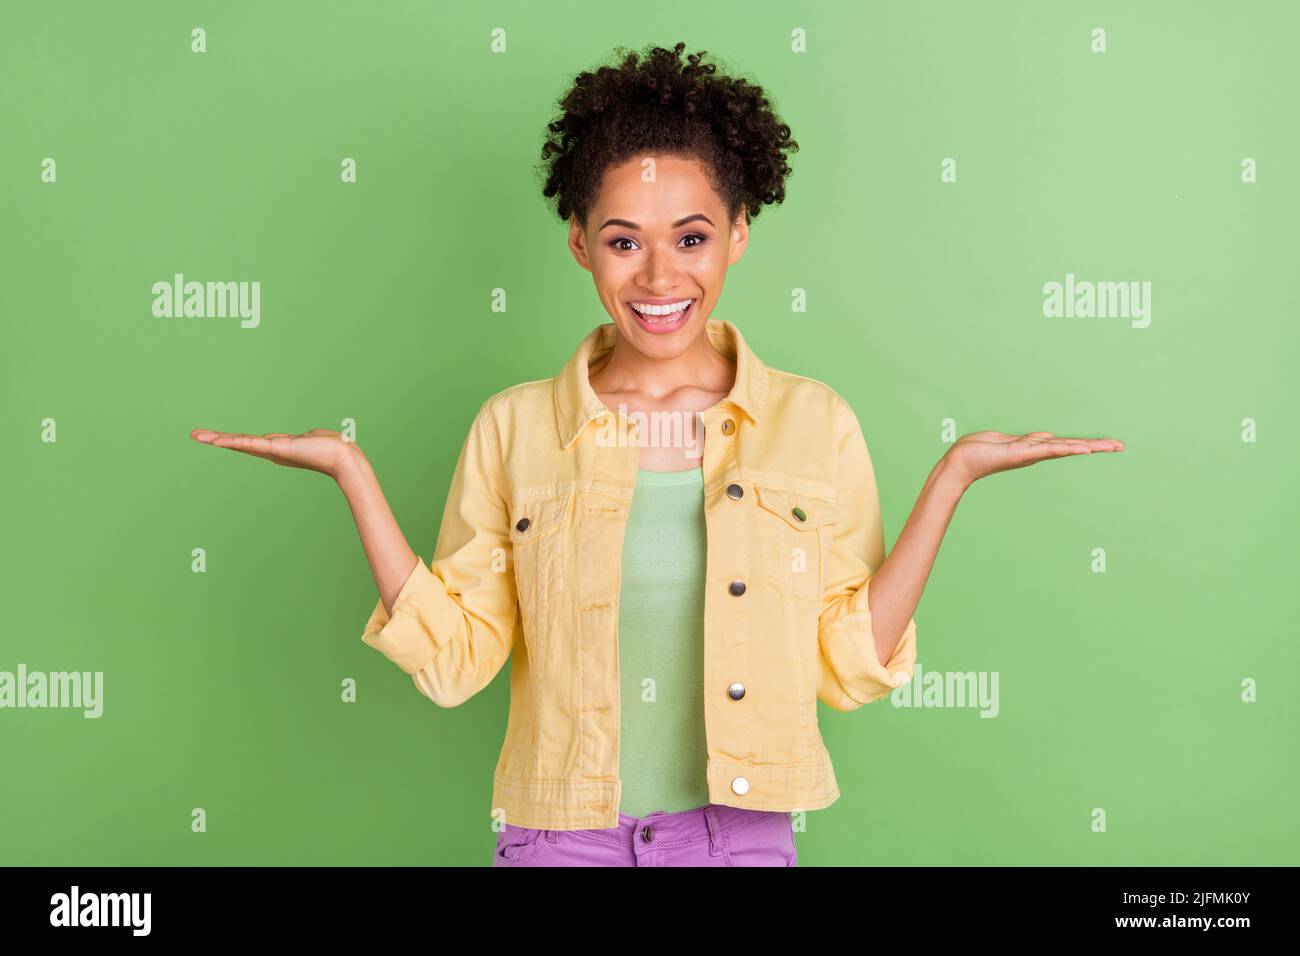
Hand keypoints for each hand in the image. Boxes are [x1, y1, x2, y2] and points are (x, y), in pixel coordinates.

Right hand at [189, 427, 359, 480]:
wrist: (344, 458)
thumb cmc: (333, 448)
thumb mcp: (311, 438)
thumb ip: (301, 438)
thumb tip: (301, 437)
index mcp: (279, 449)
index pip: (250, 442)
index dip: (232, 439)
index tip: (215, 437)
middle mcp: (272, 452)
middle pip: (240, 443)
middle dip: (217, 439)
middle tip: (195, 435)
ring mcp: (273, 451)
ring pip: (241, 443)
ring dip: (218, 439)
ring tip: (198, 436)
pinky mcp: (278, 449)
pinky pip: (251, 444)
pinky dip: (234, 442)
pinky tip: (218, 440)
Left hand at [944, 431, 1123, 487]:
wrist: (959, 462)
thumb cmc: (978, 451)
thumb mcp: (1008, 441)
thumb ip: (1028, 440)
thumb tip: (1047, 436)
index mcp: (1033, 448)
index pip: (1064, 444)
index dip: (1087, 444)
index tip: (1109, 445)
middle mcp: (1034, 453)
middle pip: (1070, 447)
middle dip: (1095, 446)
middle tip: (1120, 446)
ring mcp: (1028, 454)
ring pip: (1063, 448)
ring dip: (1085, 446)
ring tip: (1108, 447)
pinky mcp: (1019, 453)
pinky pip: (1045, 449)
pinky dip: (1063, 448)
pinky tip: (1079, 448)